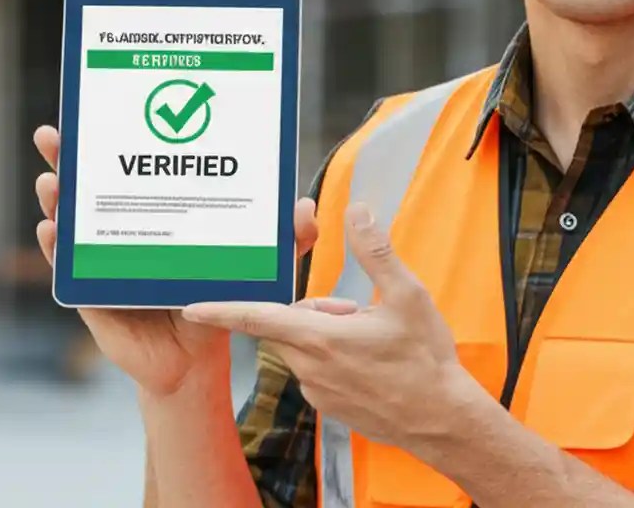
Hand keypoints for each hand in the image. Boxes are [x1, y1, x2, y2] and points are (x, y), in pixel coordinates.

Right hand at [32, 126, 319, 397]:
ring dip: (55, 199)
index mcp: (155, 211)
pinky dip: (57, 250)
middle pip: (86, 185)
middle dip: (66, 157)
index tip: (95, 107)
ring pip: (69, 223)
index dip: (108, 137)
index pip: (128, 165)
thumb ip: (285, 240)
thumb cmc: (219, 300)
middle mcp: (121, 228)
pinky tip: (52, 232)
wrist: (196, 361)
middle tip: (52, 135)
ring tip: (52, 181)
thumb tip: (306, 209)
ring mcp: (101, 261)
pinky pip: (69, 270)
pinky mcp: (92, 297)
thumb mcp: (255, 265)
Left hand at [182, 203, 476, 447]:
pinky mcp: (328, 406)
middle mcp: (310, 367)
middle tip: (355, 310)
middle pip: (287, 326)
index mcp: (321, 337)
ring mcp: (317, 391)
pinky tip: (370, 362)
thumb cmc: (425, 361)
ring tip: (369, 337)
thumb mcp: (408, 296)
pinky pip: (316, 372)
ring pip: (303, 349)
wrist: (442, 421)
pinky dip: (333, 359)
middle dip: (312, 312)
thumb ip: (375, 251)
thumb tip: (357, 212)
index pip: (257, 319)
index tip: (192, 309)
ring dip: (324, 335)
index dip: (221, 311)